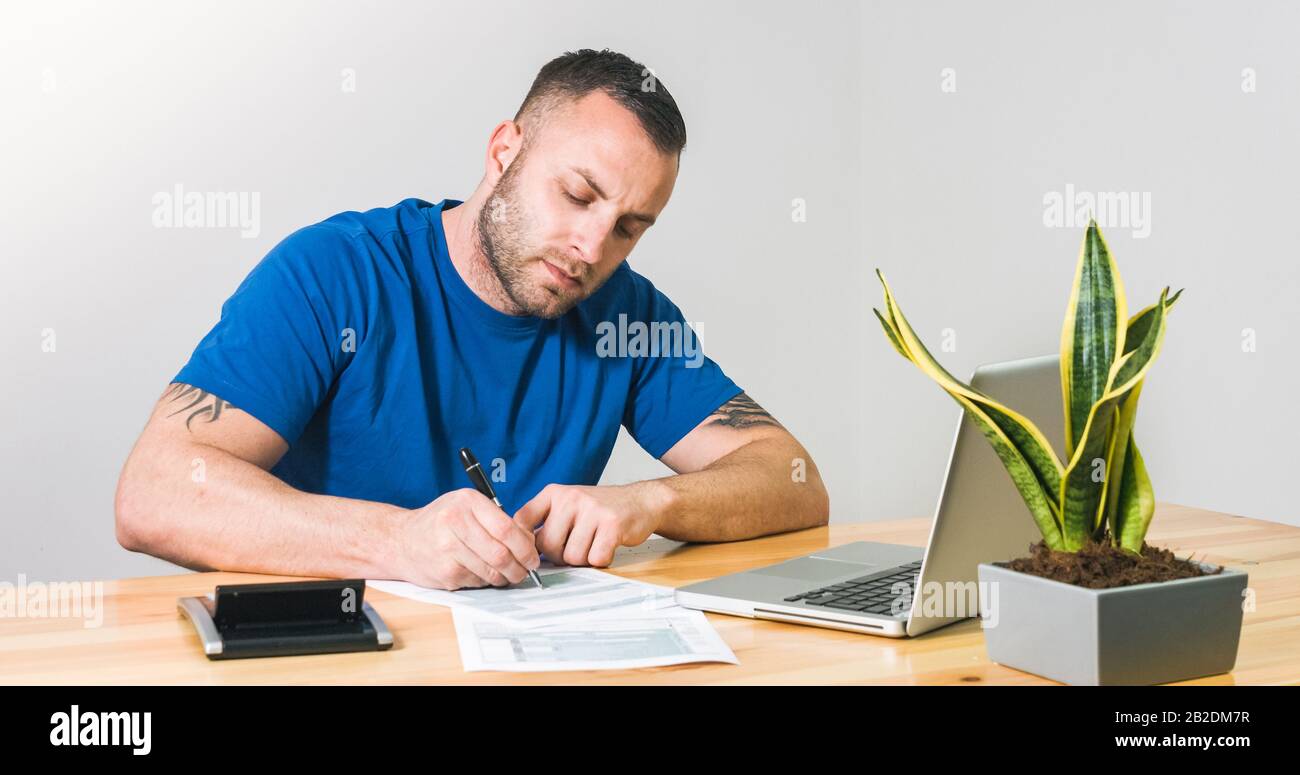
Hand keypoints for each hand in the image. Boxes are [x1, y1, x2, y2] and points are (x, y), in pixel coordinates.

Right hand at [398, 488, 540, 589]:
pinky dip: (485, 581)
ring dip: (504, 578)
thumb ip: (495, 519)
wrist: (401, 540)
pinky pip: (476, 581)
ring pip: (490, 571)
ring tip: (505, 574)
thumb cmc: (440, 522)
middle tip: (524, 572)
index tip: (532, 557)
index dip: (525, 547)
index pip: (506, 529)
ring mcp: (447, 549)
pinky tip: (480, 573)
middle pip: (500, 554)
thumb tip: (528, 543)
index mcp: (466, 502)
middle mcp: (455, 522)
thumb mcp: (466, 507)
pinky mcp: (444, 572)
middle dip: (519, 568)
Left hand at [514, 482, 668, 566]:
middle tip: (575, 549)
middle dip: (560, 557)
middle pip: (548, 546)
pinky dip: (601, 560)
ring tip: (594, 545)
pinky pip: (595, 559)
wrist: (640, 501)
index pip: (522, 520)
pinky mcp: (612, 525)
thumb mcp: (569, 505)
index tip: (532, 553)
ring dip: (583, 559)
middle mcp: (571, 498)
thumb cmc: (600, 510)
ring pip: (572, 557)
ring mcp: (592, 510)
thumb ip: (547, 523)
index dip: (524, 543)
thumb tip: (523, 552)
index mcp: (554, 493)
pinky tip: (607, 546)